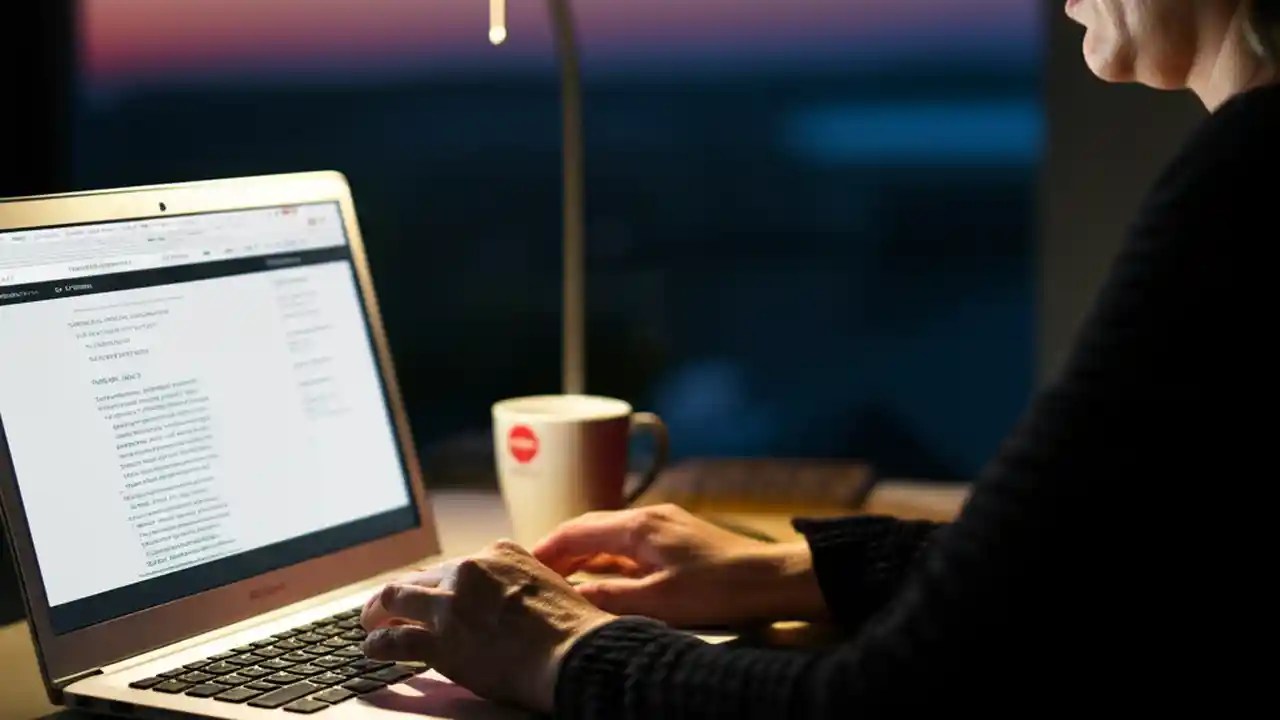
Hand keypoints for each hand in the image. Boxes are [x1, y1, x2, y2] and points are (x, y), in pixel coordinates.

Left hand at [360, 540, 615, 713]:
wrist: (572, 654)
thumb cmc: (571, 628)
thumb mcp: (548, 585)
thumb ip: (519, 584)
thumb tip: (507, 601)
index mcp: (499, 552)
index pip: (456, 565)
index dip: (441, 584)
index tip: (434, 593)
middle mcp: (469, 570)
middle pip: (422, 577)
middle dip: (402, 593)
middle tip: (387, 606)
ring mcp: (450, 603)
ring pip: (395, 597)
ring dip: (376, 611)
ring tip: (369, 623)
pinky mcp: (438, 639)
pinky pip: (393, 638)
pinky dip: (376, 643)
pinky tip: (371, 648)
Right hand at [533, 503, 827, 626]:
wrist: (771, 578)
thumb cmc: (719, 588)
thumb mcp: (659, 602)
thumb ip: (610, 598)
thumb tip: (572, 596)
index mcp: (638, 526)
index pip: (576, 529)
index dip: (545, 548)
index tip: (522, 564)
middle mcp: (647, 518)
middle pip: (590, 529)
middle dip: (560, 551)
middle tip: (536, 576)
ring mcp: (663, 525)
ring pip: (609, 537)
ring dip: (584, 556)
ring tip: (562, 581)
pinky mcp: (675, 538)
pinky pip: (628, 545)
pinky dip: (607, 560)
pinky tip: (602, 580)